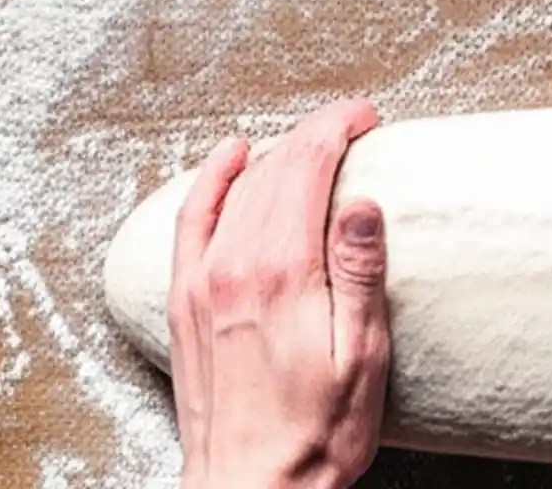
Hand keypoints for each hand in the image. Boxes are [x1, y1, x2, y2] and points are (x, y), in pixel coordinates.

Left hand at [168, 98, 389, 488]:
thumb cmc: (315, 434)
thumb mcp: (361, 357)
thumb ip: (359, 274)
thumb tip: (363, 203)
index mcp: (280, 273)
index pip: (306, 168)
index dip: (337, 128)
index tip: (366, 116)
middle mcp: (232, 267)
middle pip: (273, 169)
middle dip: (315, 132)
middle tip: (352, 124)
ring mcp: (201, 281)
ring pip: (237, 187)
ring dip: (276, 151)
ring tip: (311, 137)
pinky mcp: (185, 300)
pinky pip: (192, 217)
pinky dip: (211, 179)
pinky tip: (230, 157)